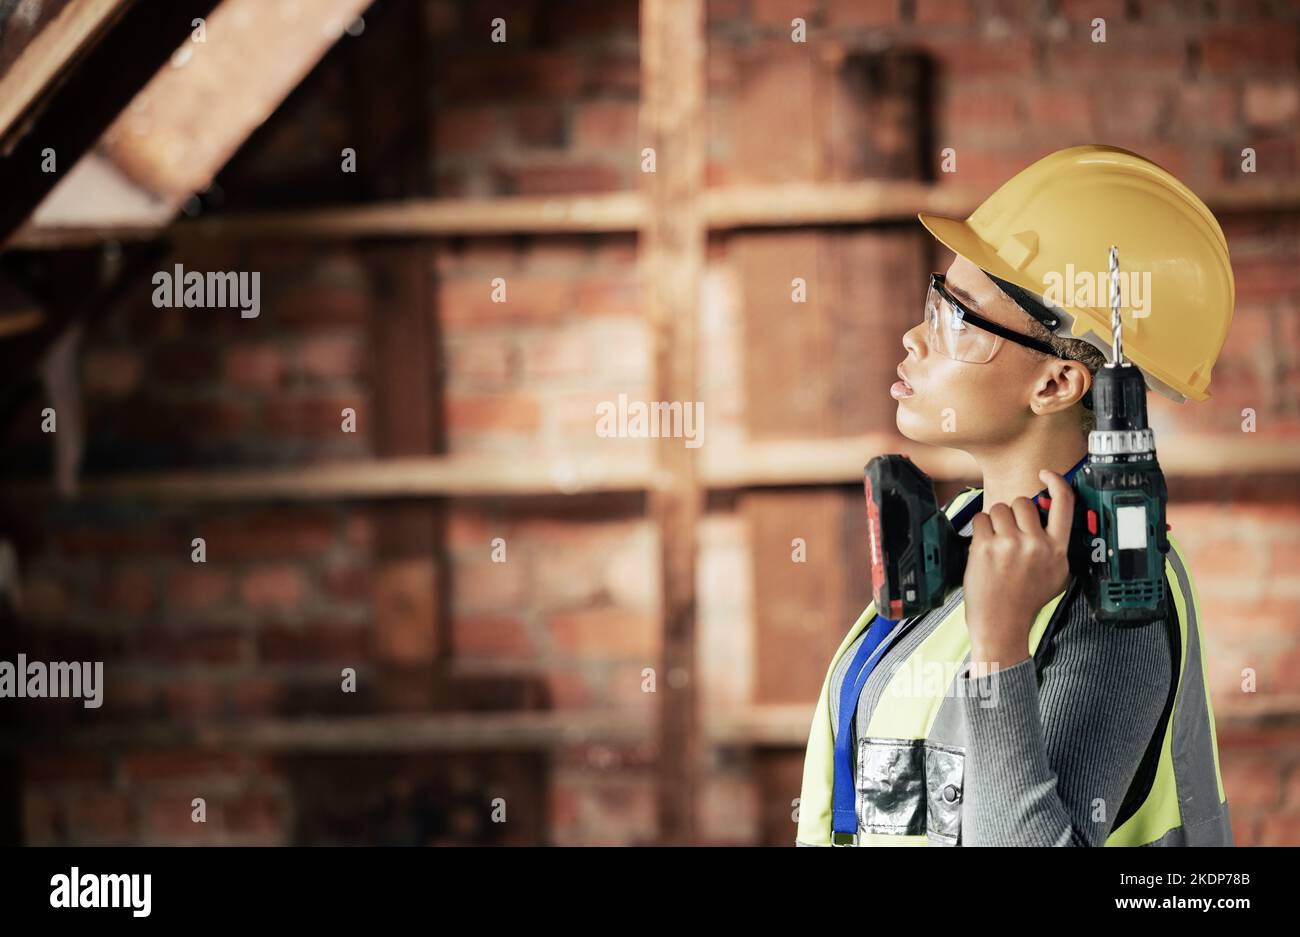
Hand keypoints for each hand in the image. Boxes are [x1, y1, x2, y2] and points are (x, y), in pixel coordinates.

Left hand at [964, 469, 1074, 670]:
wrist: (1002, 624)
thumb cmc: (1025, 601)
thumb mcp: (1056, 575)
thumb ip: (1054, 546)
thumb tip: (1048, 518)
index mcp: (1057, 550)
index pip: (1065, 504)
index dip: (1057, 482)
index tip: (1047, 474)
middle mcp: (1036, 544)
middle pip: (1023, 503)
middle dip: (1013, 512)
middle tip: (1009, 532)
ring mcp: (1010, 545)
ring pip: (999, 508)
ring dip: (994, 520)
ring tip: (995, 543)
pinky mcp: (986, 548)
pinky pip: (981, 519)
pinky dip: (979, 529)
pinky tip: (983, 548)